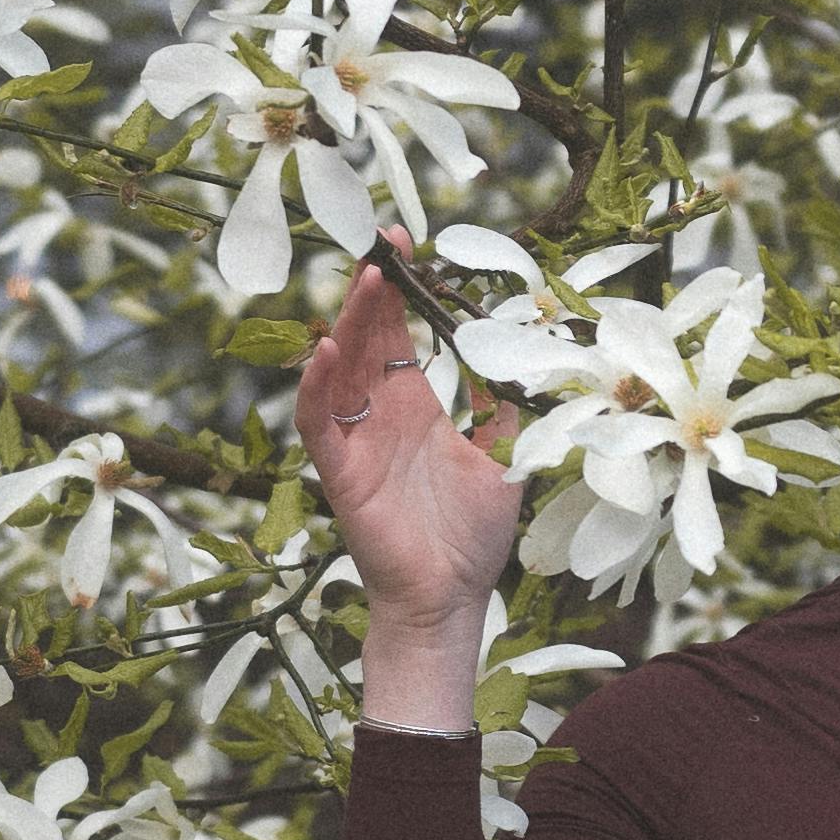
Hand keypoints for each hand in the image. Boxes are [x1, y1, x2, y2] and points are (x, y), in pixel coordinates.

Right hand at [295, 240, 521, 724]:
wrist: (452, 597)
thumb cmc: (470, 537)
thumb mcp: (501, 459)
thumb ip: (504, 412)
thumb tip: (523, 368)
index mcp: (415, 408)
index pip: (397, 335)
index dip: (398, 291)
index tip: (403, 242)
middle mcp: (380, 416)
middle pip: (366, 339)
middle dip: (372, 291)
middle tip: (382, 243)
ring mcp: (356, 442)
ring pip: (339, 369)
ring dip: (347, 323)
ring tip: (365, 282)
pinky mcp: (340, 473)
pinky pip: (318, 422)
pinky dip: (315, 387)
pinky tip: (325, 351)